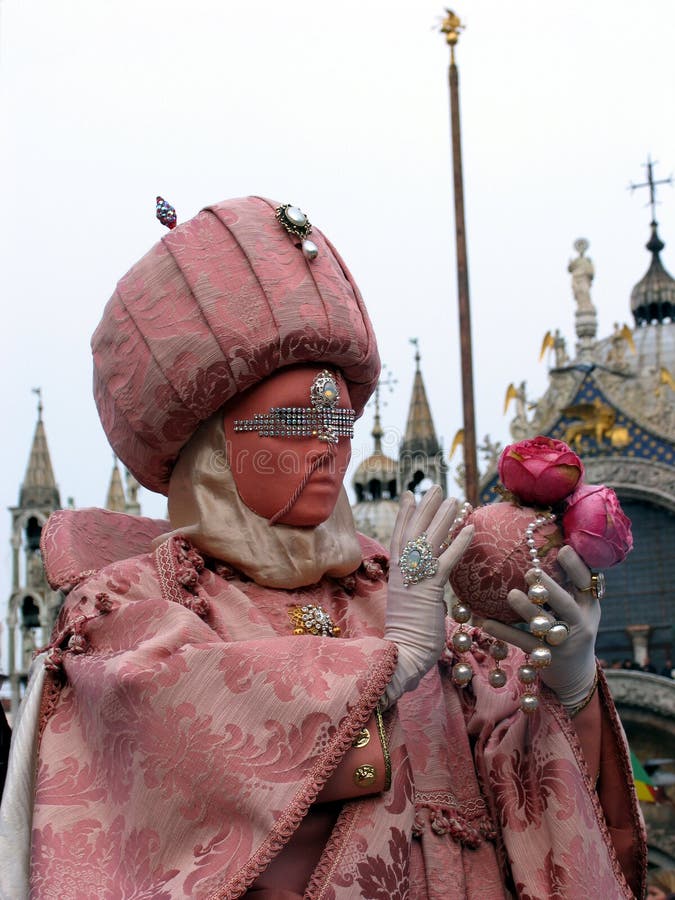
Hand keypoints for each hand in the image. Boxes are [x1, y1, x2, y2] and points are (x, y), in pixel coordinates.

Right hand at [383, 486, 473, 706]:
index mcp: (396, 573)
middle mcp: (402, 570)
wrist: (402, 654)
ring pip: (430, 538)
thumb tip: (433, 587)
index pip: (399, 536)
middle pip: (414, 529)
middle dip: (425, 506)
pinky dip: (459, 542)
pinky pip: (447, 559)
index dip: (406, 514)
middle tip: (436, 486)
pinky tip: (470, 528)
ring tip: (456, 498)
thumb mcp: (411, 606)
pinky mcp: (429, 587)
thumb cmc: (408, 637)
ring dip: (444, 516)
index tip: (411, 494)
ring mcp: (414, 577)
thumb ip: (421, 590)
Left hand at [481, 545, 599, 708]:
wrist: (576, 675)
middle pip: (566, 604)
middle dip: (550, 588)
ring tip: (512, 595)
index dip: (576, 566)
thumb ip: (568, 583)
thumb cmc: (571, 627)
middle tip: (532, 571)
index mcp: (589, 605)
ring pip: (545, 624)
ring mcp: (564, 642)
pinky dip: (504, 632)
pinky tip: (485, 622)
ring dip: (527, 609)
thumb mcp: (580, 607)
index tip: (562, 548)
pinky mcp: (547, 658)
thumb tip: (551, 543)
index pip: (586, 583)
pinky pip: (523, 642)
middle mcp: (580, 623)